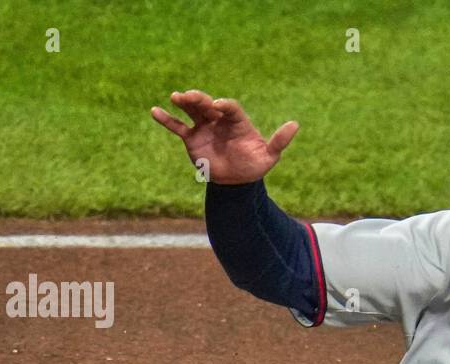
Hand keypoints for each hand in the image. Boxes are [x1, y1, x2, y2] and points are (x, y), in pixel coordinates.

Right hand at [150, 89, 299, 184]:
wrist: (236, 182)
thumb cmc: (254, 167)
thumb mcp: (269, 156)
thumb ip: (279, 141)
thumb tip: (295, 124)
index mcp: (237, 121)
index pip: (229, 108)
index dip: (224, 106)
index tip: (219, 107)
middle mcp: (219, 120)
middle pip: (207, 104)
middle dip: (200, 99)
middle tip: (190, 96)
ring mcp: (204, 127)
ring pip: (192, 110)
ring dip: (184, 102)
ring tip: (175, 97)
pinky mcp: (192, 138)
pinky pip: (177, 127)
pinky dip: (167, 119)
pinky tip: (155, 111)